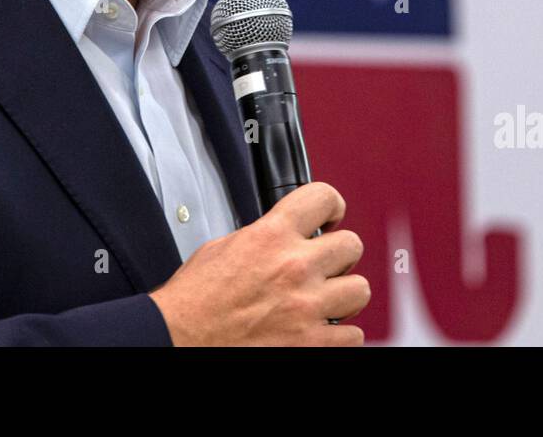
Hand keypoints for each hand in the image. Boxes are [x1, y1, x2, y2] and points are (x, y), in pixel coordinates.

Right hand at [147, 182, 368, 345]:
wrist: (181, 338)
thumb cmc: (194, 300)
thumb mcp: (224, 246)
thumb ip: (262, 236)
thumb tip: (280, 234)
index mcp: (271, 236)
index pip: (324, 198)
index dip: (332, 205)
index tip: (332, 215)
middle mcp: (295, 267)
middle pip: (352, 245)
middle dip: (339, 255)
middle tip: (326, 263)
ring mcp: (306, 307)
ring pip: (360, 290)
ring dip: (345, 294)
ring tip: (328, 297)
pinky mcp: (311, 344)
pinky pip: (353, 335)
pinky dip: (341, 333)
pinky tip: (323, 327)